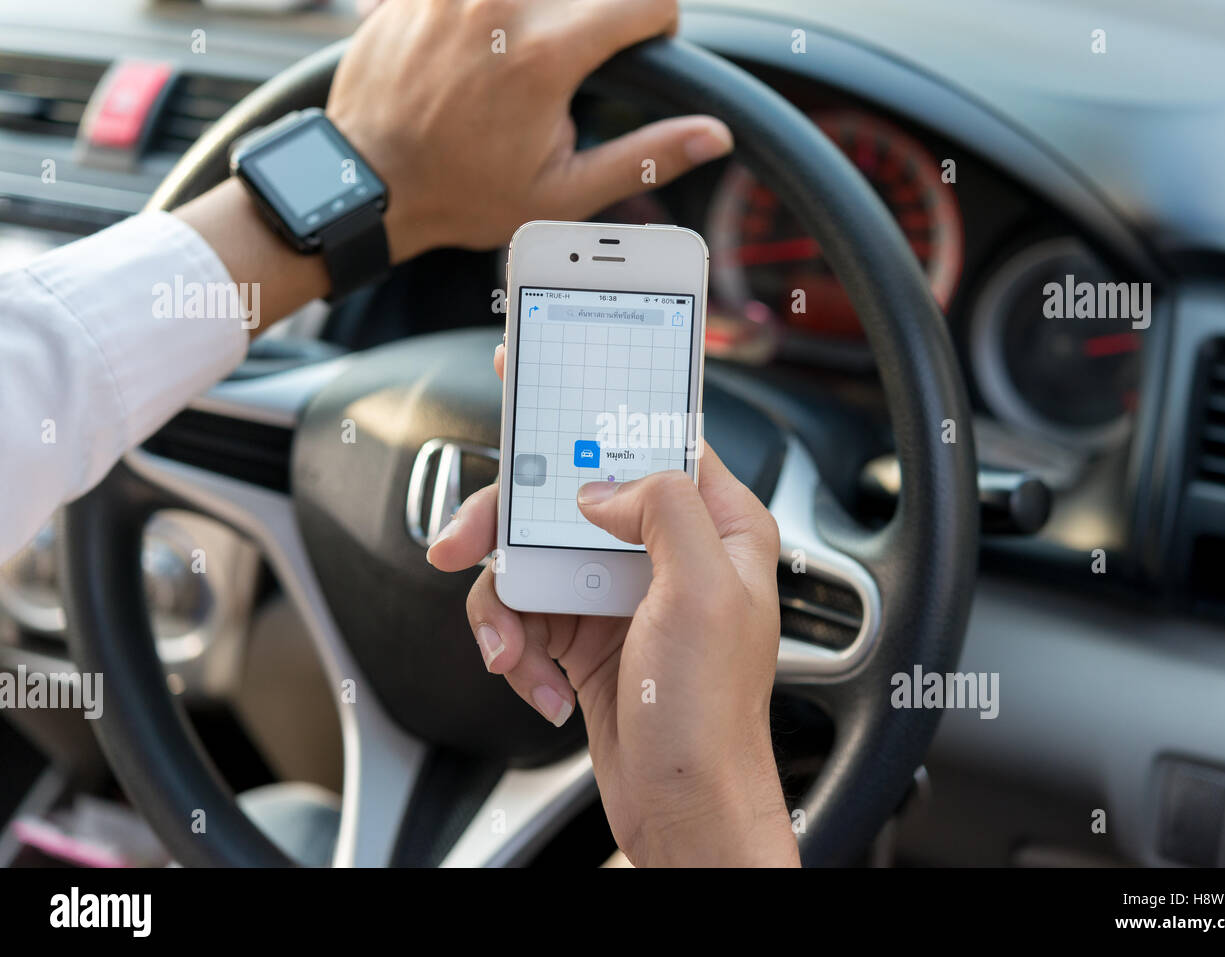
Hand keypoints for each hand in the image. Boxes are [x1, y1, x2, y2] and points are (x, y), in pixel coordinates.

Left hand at [177, 0, 731, 329]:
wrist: (368, 182)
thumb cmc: (463, 193)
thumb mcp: (564, 193)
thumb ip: (646, 156)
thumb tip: (713, 136)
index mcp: (548, 54)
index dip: (658, 21)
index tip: (643, 44)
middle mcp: (502, 4)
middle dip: (600, 14)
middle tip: (580, 57)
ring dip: (550, 9)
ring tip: (526, 53)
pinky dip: (494, 10)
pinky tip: (486, 44)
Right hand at [427, 346, 799, 867]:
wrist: (683, 808)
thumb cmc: (713, 715)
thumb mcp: (705, 590)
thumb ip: (661, 506)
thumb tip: (601, 483)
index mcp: (713, 524)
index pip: (650, 434)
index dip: (590, 399)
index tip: (533, 368)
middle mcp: (664, 551)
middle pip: (563, 497)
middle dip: (505, 525)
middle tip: (462, 544)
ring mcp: (618, 594)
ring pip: (529, 559)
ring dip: (505, 608)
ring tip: (510, 653)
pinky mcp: (582, 636)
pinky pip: (523, 615)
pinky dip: (515, 649)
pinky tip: (536, 684)